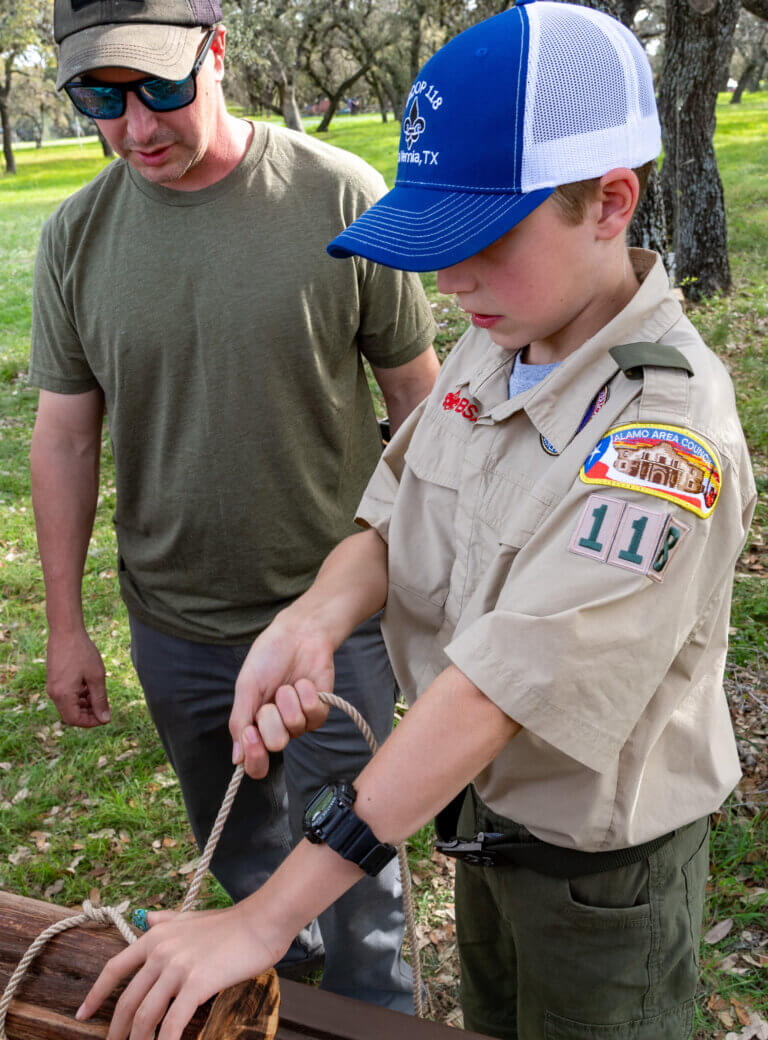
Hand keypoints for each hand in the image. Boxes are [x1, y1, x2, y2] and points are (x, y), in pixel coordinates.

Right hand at [46, 627, 108, 726]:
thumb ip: (101, 699)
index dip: (91, 722)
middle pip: (70, 715)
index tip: (106, 717)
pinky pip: (65, 696)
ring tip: (99, 696)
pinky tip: (90, 687)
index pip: (75, 720)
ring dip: (84, 705)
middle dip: (88, 715)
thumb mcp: (96, 677)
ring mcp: (52, 687)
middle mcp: (54, 694)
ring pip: (68, 706)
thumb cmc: (82, 652)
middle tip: (104, 708)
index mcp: (63, 695)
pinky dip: (78, 696)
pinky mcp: (54, 680)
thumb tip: (105, 719)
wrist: (66, 631)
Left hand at [76, 905, 286, 1039]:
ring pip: (145, 1015)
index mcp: (155, 936)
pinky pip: (172, 1023)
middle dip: (116, 1030)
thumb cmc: (229, 923)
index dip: (96, 994)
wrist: (260, 921)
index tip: (82, 1014)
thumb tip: (145, 918)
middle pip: (127, 1000)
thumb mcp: (190, 916)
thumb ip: (165, 920)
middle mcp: (160, 952)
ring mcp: (177, 968)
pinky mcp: (197, 983)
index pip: (114, 968)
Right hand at [230, 613, 332, 778]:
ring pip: (295, 728)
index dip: (254, 757)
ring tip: (287, 684)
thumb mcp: (247, 687)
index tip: (251, 735)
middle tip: (271, 696)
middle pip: (275, 745)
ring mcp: (299, 721)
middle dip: (271, 717)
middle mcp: (278, 728)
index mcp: (254, 725)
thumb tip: (237, 759)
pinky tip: (304, 682)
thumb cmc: (268, 657)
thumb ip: (240, 721)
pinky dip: (306, 694)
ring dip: (288, 700)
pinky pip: (313, 716)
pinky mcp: (319, 712)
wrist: (298, 635)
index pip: (255, 763)